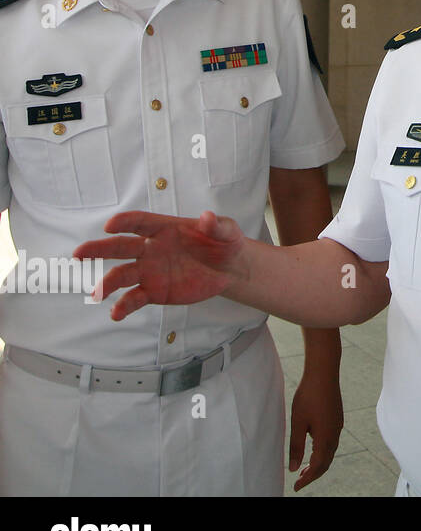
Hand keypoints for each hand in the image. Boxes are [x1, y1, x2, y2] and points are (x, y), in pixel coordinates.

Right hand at [74, 210, 248, 320]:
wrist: (231, 269)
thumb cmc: (225, 243)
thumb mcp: (227, 231)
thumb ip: (217, 225)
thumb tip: (206, 217)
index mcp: (164, 228)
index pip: (140, 223)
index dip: (125, 222)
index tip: (110, 224)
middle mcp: (151, 249)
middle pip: (120, 247)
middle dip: (99, 249)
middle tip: (79, 253)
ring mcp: (150, 271)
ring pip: (122, 275)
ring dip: (107, 283)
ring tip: (96, 293)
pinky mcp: (154, 291)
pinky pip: (134, 298)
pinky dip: (123, 306)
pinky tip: (116, 313)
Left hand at [288, 367, 342, 491]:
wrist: (324, 373)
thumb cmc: (308, 396)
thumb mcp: (297, 423)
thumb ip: (296, 447)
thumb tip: (294, 469)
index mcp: (325, 438)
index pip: (318, 466)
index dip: (307, 479)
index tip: (296, 487)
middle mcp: (335, 434)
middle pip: (326, 462)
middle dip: (314, 473)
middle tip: (299, 481)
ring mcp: (338, 425)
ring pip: (330, 452)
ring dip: (318, 462)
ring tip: (304, 467)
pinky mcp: (337, 418)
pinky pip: (332, 442)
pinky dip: (322, 451)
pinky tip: (313, 447)